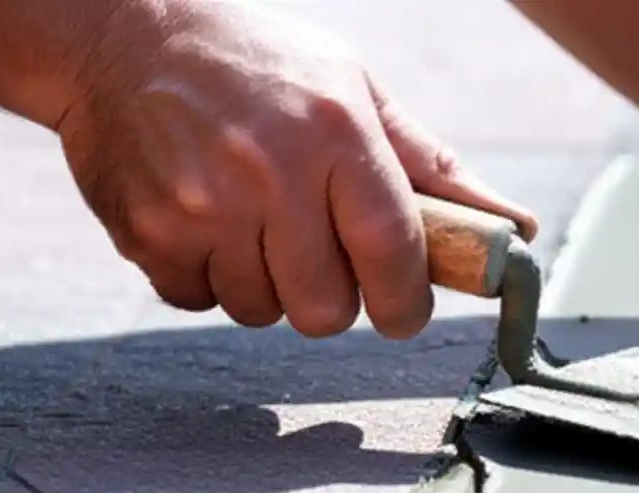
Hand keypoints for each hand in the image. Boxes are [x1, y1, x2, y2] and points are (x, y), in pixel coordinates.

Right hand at [56, 0, 534, 337]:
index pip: (390, 249)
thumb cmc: (262, 64)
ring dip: (269, 287)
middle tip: (323, 261)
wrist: (124, 34)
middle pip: (325, 307)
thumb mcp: (356, 90)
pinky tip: (208, 223)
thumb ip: (432, 168)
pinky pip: (199, 301)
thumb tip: (514, 230)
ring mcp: (202, 205)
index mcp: (336, 132)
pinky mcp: (148, 231)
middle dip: (335, 301)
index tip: (404, 312)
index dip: (405, 301)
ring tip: (257, 225)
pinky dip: (211, 279)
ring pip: (261, 310)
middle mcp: (269, 171)